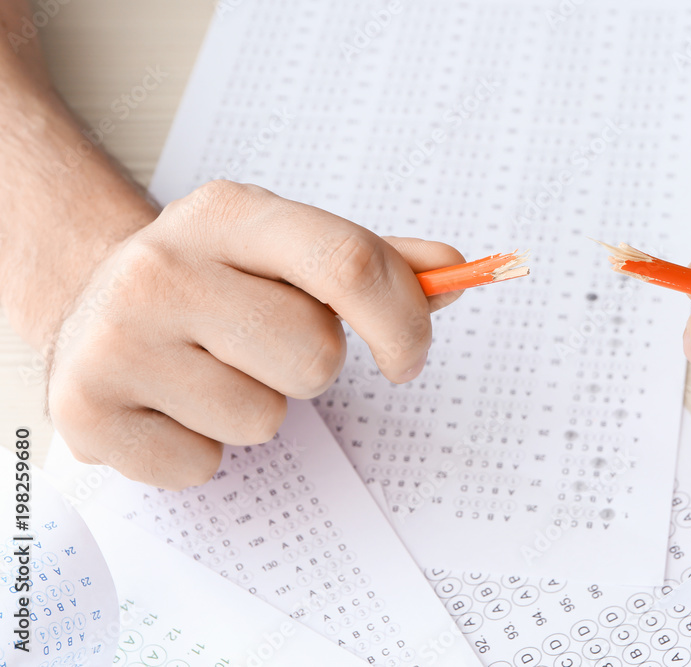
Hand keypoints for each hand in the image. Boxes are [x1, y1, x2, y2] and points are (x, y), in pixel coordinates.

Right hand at [47, 181, 463, 488]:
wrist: (93, 306)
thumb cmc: (213, 282)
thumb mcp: (285, 251)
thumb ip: (375, 262)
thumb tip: (455, 273)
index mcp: (229, 212)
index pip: (349, 263)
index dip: (402, 322)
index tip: (409, 358)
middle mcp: (162, 264)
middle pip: (315, 355)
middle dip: (311, 368)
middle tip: (263, 348)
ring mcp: (115, 338)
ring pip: (263, 418)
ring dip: (255, 408)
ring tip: (208, 373)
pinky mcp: (85, 410)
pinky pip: (202, 466)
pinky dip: (200, 450)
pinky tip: (170, 406)